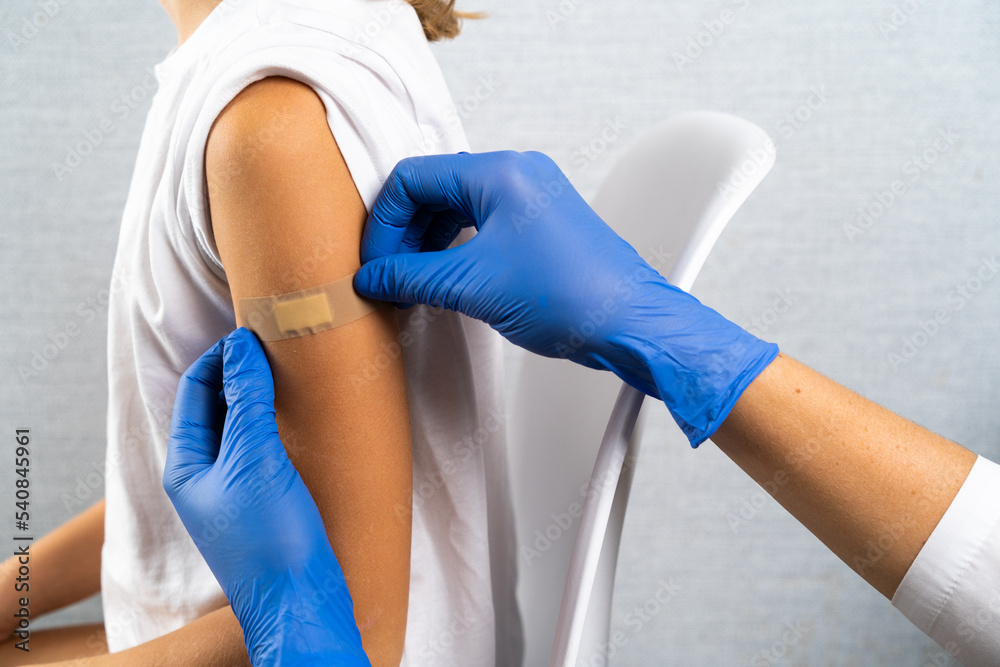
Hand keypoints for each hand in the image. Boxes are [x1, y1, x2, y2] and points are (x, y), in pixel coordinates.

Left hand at [163, 327, 369, 665]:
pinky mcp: (265, 503)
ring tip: (293, 372)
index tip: (256, 332)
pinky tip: (305, 416)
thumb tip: (241, 345)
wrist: (302, 602)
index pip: (195, 391)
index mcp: (187, 467)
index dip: (222, 356)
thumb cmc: (271, 540)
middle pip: (218, 406)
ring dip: (263, 398)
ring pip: (244, 427)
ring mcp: (235, 491)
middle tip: (277, 345)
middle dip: (243, 374)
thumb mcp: (256, 459)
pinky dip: (280, 424)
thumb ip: (248, 400)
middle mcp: (205, 477)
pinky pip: (266, 449)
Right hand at [354, 151, 778, 444]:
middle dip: (403, 233)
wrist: (631, 325)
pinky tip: (444, 280)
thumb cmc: (573, 296)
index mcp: (500, 173)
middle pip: (434, 190)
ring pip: (457, 209)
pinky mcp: (540, 227)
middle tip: (387, 274)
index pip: (414, 178)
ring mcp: (531, 200)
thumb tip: (373, 278)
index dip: (383, 222)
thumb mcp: (473, 286)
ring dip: (427, 243)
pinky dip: (455, 250)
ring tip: (412, 282)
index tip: (374, 263)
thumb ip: (412, 277)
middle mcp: (517, 176)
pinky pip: (482, 227)